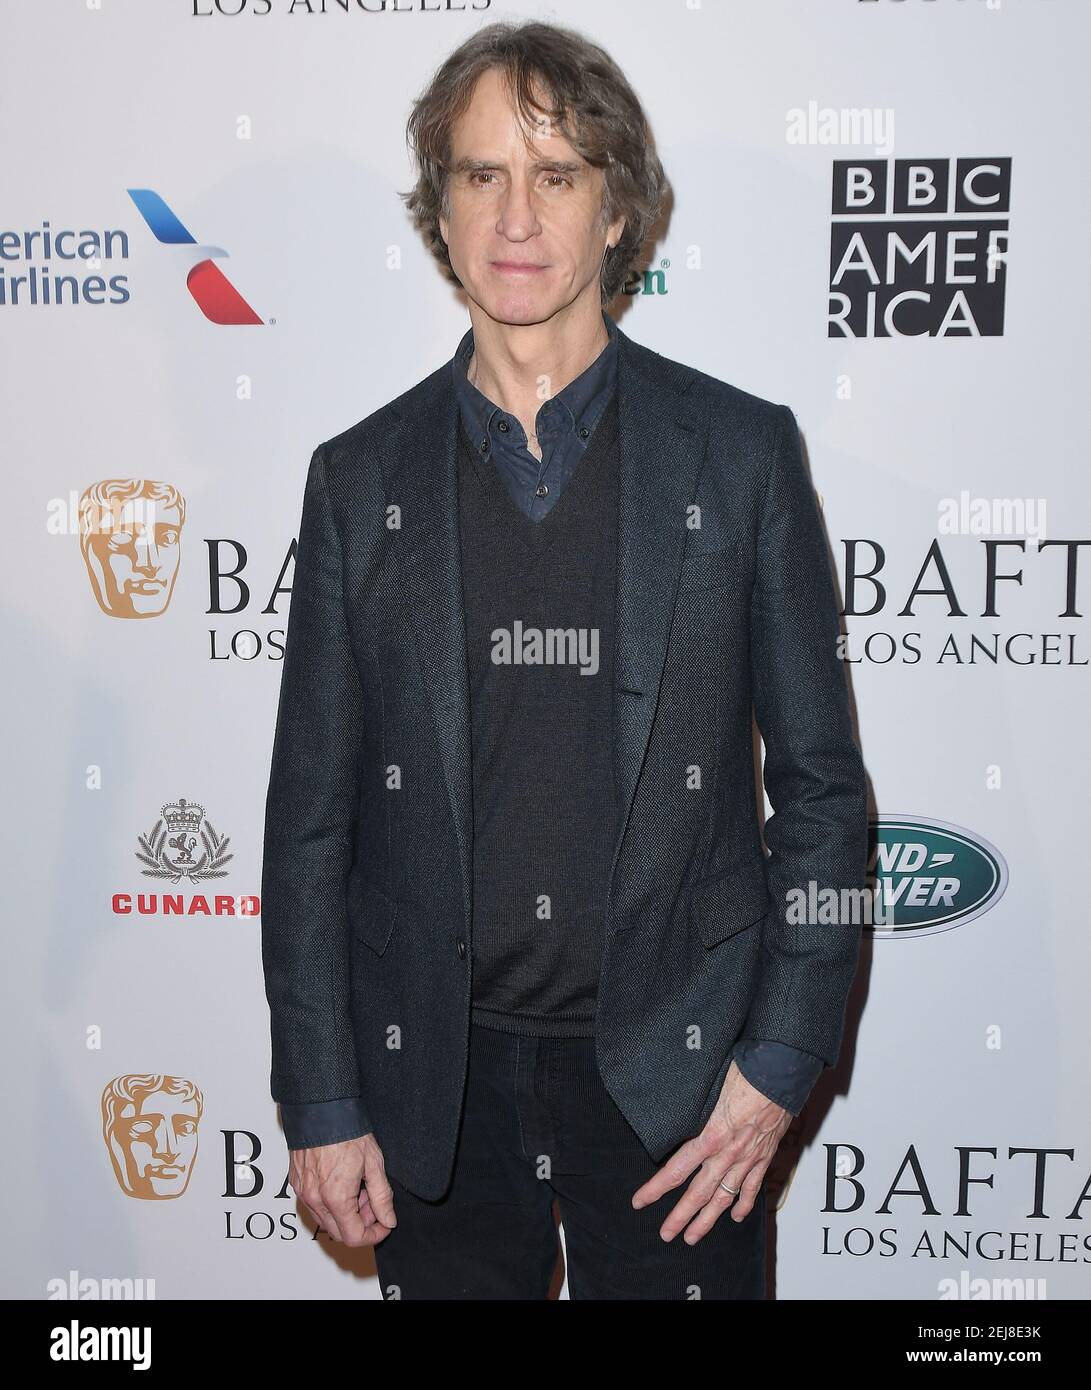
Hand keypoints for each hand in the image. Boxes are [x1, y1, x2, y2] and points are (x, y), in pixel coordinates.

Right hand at [290, 1132, 396, 1247]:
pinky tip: (342, 1181)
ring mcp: (303, 1192)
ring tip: (358, 1187)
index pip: (354, 1237)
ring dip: (345, 1213)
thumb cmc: (348, 1132)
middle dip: (360, 1223)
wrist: (321, 1110)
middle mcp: (315, 1200)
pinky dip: (330, 1203)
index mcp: (336, 1199)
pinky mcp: (296, 1183)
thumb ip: (382, 1197)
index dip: (374, 1235)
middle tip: (372, 1201)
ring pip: (326, 1220)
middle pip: (339, 1233)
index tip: (384, 1224)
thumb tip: (388, 1220)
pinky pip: (314, 1205)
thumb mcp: (374, 1164)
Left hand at [630, 1058, 791, 1244]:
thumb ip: (695, 1109)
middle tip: (666, 1234)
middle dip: (680, 1217)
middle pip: (698, 1193)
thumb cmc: (745, 1074)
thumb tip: (676, 1115)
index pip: (677, 1170)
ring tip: (693, 1237)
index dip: (656, 1189)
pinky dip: (743, 1204)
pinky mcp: (764, 1158)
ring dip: (707, 1220)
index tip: (640, 1201)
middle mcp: (728, 1154)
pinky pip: (751, 1187)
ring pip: (724, 1198)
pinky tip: (735, 1217)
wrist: (780, 1075)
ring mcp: (747, 1160)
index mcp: (711, 1136)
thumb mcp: (711, 1089)